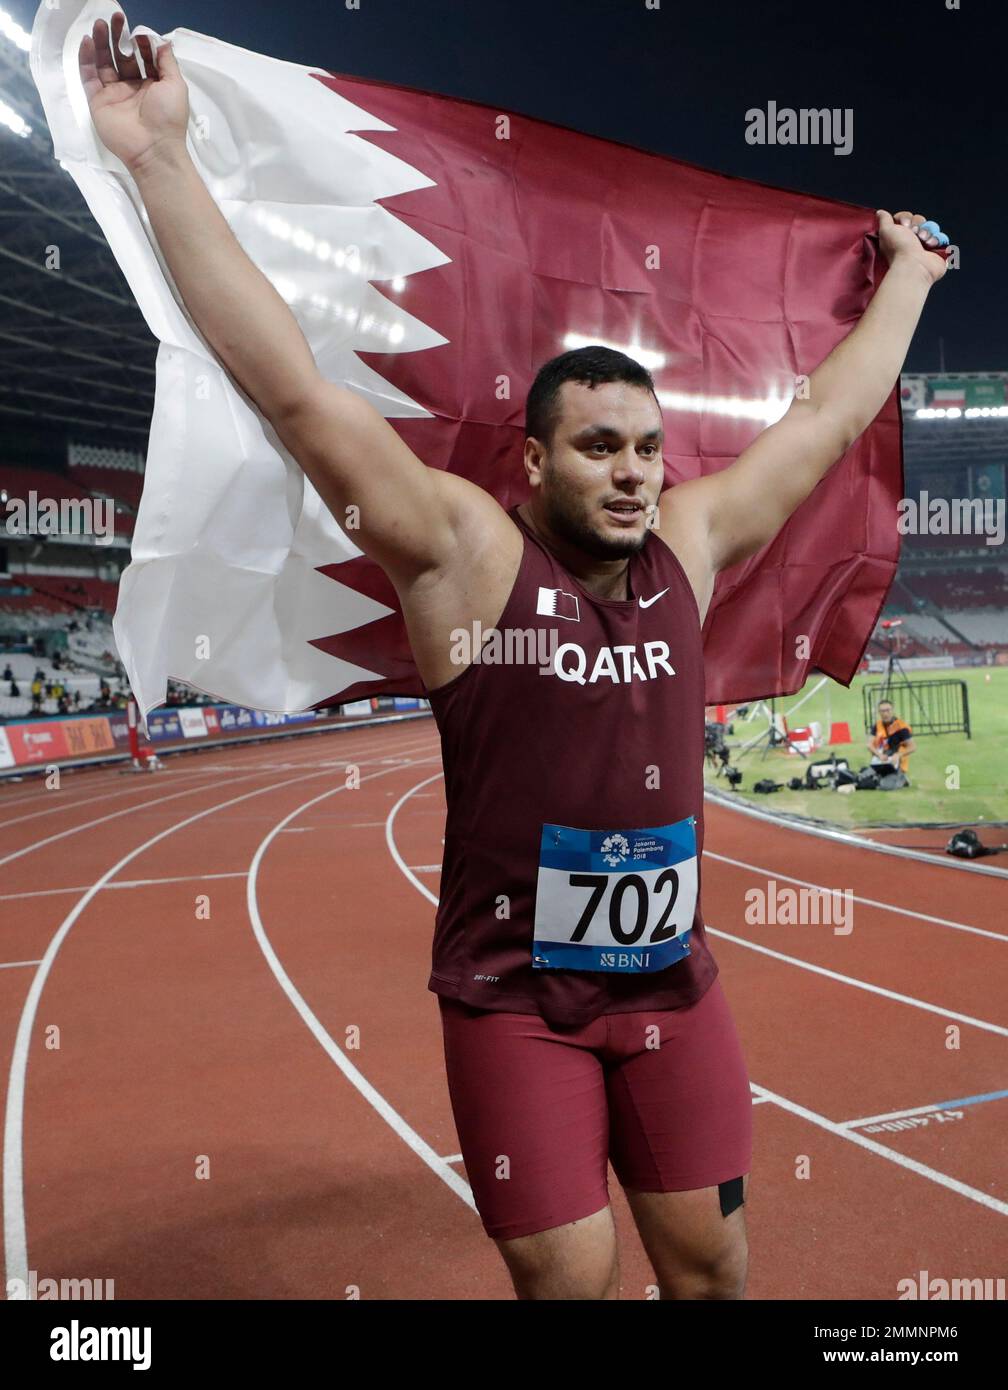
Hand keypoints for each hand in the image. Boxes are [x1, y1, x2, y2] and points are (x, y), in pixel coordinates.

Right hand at [78, 12, 188, 173]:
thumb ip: (167, 62)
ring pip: (103, 63)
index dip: (140, 44)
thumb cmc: (168, 117)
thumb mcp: (175, 85)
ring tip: (100, 24)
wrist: (153, 149)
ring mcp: (113, 94)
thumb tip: (162, 41)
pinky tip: (87, 42)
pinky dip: (86, 59)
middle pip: (121, 57)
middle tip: (115, 19)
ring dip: (101, 43)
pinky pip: (89, 77)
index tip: (138, 32)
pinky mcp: (97, 101)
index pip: (142, 58)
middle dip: (118, 37)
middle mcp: (132, 88)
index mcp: (152, 85)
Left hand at [875, 209, 950, 284]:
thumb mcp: (886, 230)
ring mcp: (924, 246)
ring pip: (931, 228)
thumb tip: (880, 213)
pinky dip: (937, 239)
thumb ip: (884, 220)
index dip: (907, 218)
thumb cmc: (899, 250)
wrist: (913, 265)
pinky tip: (931, 245)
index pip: (907, 218)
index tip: (904, 225)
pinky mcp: (936, 251)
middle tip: (914, 234)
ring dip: (928, 231)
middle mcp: (911, 240)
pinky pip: (941, 237)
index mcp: (899, 236)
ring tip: (923, 240)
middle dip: (918, 224)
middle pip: (920, 221)